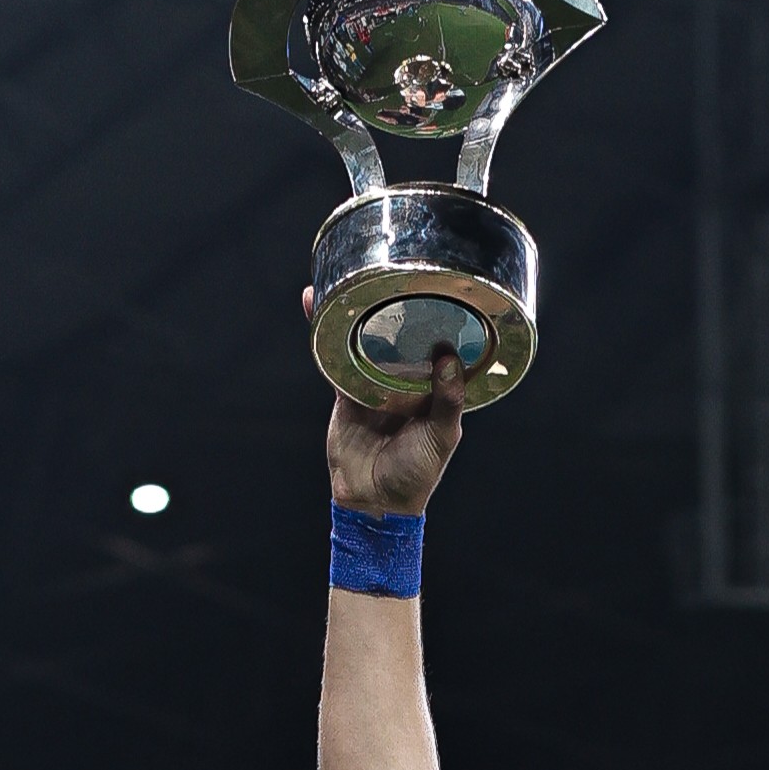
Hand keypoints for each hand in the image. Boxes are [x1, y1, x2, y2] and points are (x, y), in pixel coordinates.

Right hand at [308, 286, 467, 515]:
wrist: (373, 503)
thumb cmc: (416, 474)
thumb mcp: (441, 436)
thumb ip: (448, 400)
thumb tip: (447, 358)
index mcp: (433, 388)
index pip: (437, 345)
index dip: (437, 316)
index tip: (436, 284)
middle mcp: (404, 380)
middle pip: (398, 334)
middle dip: (393, 304)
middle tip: (389, 266)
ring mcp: (373, 383)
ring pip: (364, 340)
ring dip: (355, 311)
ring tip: (348, 275)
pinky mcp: (344, 392)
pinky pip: (335, 358)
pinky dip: (326, 333)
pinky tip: (320, 306)